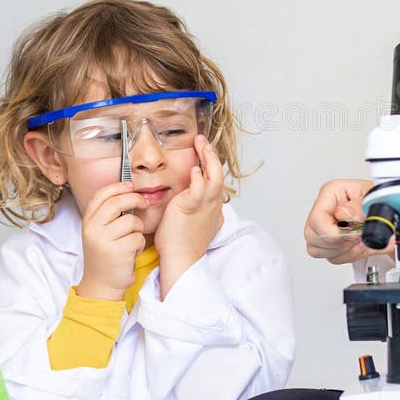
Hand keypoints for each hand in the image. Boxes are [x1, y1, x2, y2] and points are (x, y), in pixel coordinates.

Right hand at [78, 182, 149, 300]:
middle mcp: (93, 229)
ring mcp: (104, 240)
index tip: (131, 185)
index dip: (118, 186)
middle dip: (136, 199)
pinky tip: (132, 252)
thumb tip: (129, 191)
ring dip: (139, 229)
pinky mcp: (118, 251)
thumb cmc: (105, 256)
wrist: (101, 285)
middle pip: (118, 202)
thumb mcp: (99, 233)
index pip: (100, 195)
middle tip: (145, 203)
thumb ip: (108, 215)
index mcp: (88, 221)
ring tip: (132, 240)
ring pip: (132, 221)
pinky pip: (138, 237)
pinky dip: (140, 244)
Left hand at [154, 135, 224, 296]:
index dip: (211, 164)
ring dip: (208, 159)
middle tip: (203, 141)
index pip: (215, 179)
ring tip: (201, 145)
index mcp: (213, 206)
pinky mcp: (191, 208)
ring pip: (214, 176)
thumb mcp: (198, 222)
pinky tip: (194, 169)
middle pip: (218, 173)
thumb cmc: (184, 243)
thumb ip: (201, 210)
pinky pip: (198, 189)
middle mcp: (213, 203)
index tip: (204, 153)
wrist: (181, 258)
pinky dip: (198, 178)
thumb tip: (199, 204)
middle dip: (211, 155)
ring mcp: (204, 205)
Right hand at [304, 178, 391, 264]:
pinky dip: (348, 255)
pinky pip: (331, 257)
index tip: (354, 235)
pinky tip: (359, 245)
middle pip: (313, 237)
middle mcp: (324, 209)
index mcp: (331, 192)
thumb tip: (345, 213)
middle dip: (341, 243)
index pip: (316, 219)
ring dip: (345, 250)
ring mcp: (323, 227)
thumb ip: (358, 206)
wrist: (389, 213)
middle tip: (360, 237)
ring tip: (362, 241)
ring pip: (320, 250)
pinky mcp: (329, 242)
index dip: (334, 233)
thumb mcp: (373, 197)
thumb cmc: (378, 200)